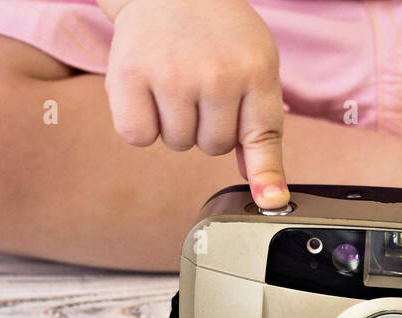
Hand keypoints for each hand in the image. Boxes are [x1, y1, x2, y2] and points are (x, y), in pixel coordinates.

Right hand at [101, 0, 289, 207]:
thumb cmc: (217, 32)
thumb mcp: (254, 65)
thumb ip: (258, 124)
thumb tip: (265, 191)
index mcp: (256, 70)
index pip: (263, 135)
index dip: (265, 173)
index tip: (271, 200)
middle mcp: (217, 74)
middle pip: (213, 147)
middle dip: (205, 126)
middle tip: (198, 86)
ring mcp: (173, 75)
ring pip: (177, 143)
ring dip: (174, 124)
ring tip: (174, 82)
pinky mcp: (130, 75)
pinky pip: (138, 136)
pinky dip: (141, 123)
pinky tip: (147, 92)